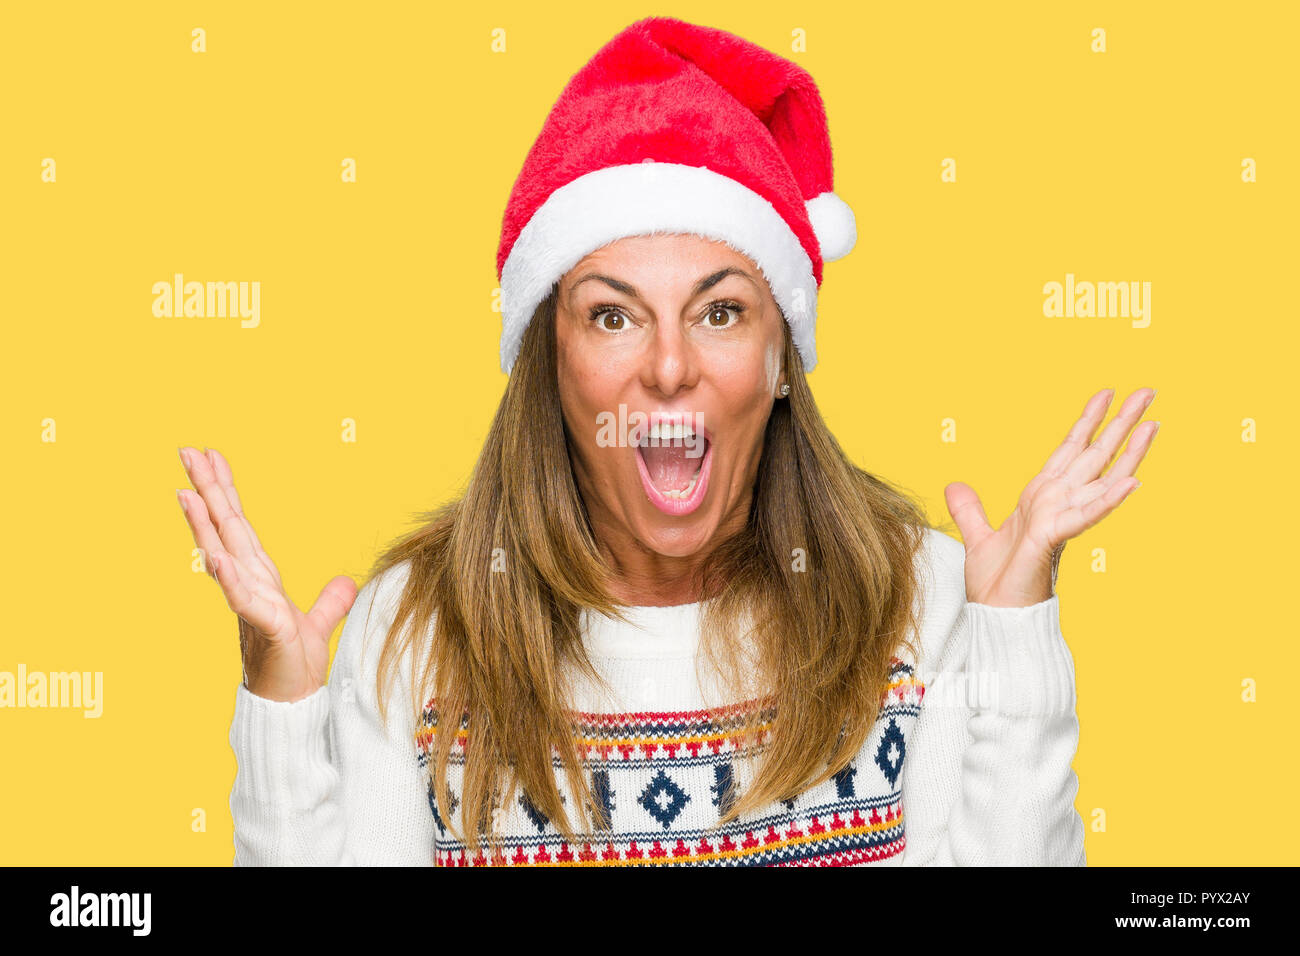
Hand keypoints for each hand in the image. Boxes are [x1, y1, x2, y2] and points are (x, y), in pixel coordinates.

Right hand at [175, 446, 357, 701]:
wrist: (290, 704)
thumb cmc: (293, 665)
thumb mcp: (316, 624)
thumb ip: (329, 602)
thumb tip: (346, 582)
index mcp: (258, 577)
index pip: (239, 526)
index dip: (225, 491)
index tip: (211, 456)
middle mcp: (247, 584)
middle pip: (224, 528)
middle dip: (206, 490)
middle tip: (185, 451)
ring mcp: (249, 603)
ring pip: (222, 554)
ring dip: (204, 524)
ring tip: (186, 492)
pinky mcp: (262, 626)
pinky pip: (242, 598)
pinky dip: (229, 578)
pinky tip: (216, 558)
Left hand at [943, 387, 1157, 607]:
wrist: (995, 618)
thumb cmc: (996, 585)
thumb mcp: (978, 537)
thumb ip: (971, 510)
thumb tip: (954, 485)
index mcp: (1041, 498)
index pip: (1069, 451)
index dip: (1087, 421)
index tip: (1106, 392)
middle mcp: (1057, 504)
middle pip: (1095, 456)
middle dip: (1121, 423)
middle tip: (1149, 391)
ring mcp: (1059, 521)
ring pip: (1101, 480)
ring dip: (1128, 453)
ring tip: (1154, 424)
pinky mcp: (1052, 541)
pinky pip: (1083, 515)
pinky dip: (1107, 499)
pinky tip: (1132, 481)